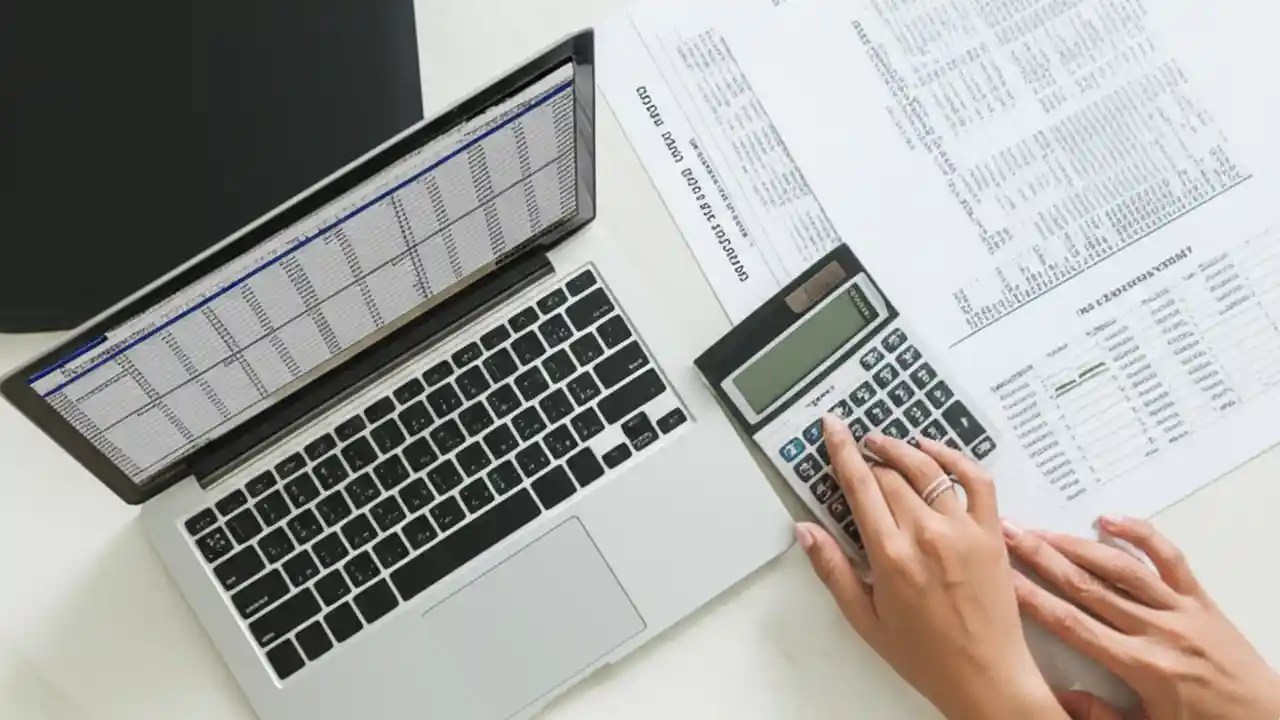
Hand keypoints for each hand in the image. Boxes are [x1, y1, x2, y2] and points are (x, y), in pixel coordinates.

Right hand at [797, 415, 1064, 719]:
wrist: (986, 677)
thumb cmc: (924, 655)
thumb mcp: (864, 619)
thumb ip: (832, 569)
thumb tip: (805, 530)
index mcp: (890, 556)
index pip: (859, 485)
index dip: (842, 450)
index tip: (833, 427)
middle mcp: (926, 535)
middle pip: (889, 475)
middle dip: (867, 456)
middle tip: (855, 448)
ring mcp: (963, 530)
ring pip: (927, 469)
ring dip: (902, 449)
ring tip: (885, 442)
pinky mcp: (991, 533)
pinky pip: (976, 479)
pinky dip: (955, 457)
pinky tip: (935, 451)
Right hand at [1005, 516, 1279, 719]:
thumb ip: (1099, 716)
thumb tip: (1057, 697)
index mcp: (1141, 667)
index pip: (1071, 623)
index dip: (1031, 597)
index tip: (1002, 577)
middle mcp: (1158, 631)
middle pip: (1086, 586)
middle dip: (1042, 557)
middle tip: (1010, 533)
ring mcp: (1181, 611)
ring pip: (1120, 568)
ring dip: (1076, 544)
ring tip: (1042, 529)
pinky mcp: (1202, 601)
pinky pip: (1169, 559)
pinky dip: (1140, 534)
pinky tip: (1110, 519)